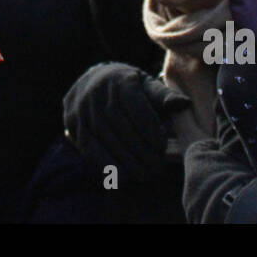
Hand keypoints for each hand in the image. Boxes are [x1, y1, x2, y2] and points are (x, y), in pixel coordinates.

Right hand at [63, 62, 189, 180]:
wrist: (93, 80)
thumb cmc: (128, 86)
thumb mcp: (146, 84)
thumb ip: (164, 96)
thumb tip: (184, 104)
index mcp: (120, 80)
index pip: (135, 106)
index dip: (149, 128)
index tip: (162, 147)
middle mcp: (97, 91)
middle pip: (120, 125)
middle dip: (140, 150)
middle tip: (157, 167)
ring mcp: (82, 107)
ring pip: (104, 137)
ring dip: (125, 160)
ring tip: (144, 174)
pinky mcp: (72, 122)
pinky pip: (87, 146)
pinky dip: (105, 163)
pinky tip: (122, 176)